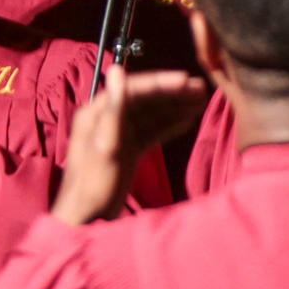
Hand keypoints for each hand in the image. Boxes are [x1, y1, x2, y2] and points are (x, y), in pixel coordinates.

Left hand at [51, 66, 210, 224]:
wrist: (87, 218)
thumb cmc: (93, 184)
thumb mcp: (106, 145)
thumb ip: (115, 109)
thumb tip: (117, 70)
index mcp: (97, 112)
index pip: (133, 89)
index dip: (160, 83)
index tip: (186, 80)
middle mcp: (106, 119)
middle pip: (144, 100)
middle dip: (172, 94)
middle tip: (201, 90)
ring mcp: (118, 134)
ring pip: (151, 115)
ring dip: (174, 107)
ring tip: (200, 102)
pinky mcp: (127, 150)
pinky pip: (151, 132)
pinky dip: (168, 126)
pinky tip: (187, 121)